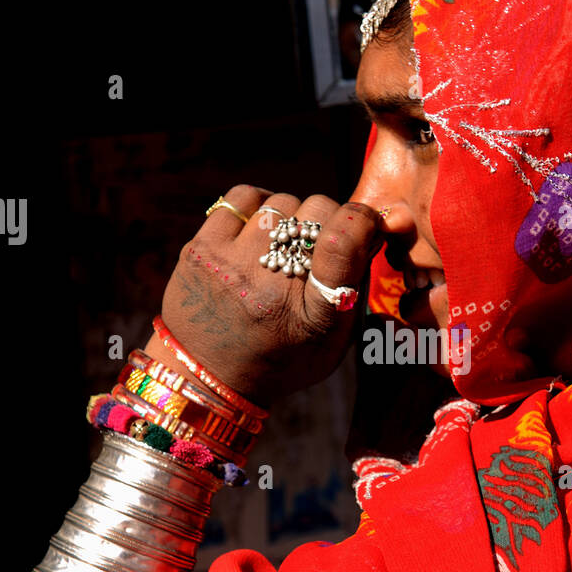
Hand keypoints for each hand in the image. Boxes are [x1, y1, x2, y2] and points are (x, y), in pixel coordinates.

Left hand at [156, 186, 383, 405]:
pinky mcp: (202, 248)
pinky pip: (243, 197)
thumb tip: (368, 230)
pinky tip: (259, 227)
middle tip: (316, 244)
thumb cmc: (282, 357)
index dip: (360, 220)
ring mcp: (231, 264)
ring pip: (284, 202)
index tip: (363, 224)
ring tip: (283, 244)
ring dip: (291, 217)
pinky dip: (259, 205)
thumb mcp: (332, 342)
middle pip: (318, 210)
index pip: (342, 243)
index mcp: (313, 316)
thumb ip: (354, 290)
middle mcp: (271, 287)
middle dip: (326, 221)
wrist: (208, 374)